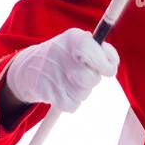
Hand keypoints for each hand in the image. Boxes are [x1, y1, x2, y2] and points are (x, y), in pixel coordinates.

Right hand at [2, 28, 119, 113]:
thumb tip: (114, 62)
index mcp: (74, 38)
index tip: (108, 69)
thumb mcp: (79, 41)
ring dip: (82, 89)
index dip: (106, 63)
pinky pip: (74, 105)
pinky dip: (72, 100)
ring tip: (70, 79)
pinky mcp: (49, 95)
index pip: (94, 51)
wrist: (31, 67)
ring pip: (84, 93)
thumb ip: (100, 49)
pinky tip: (63, 89)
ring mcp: (55, 76)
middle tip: (82, 72)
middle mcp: (63, 56)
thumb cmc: (64, 53)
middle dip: (92, 79)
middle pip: (92, 79)